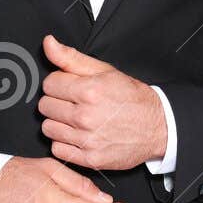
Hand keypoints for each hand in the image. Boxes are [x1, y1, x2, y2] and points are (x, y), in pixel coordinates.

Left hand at [38, 34, 167, 170]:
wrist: (157, 126)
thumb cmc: (132, 98)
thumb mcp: (105, 70)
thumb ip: (71, 58)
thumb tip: (48, 43)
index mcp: (89, 91)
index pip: (48, 84)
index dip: (59, 83)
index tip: (69, 86)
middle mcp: (86, 117)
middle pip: (45, 106)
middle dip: (57, 101)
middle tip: (74, 102)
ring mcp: (87, 140)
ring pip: (48, 128)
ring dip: (58, 122)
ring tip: (75, 119)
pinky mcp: (90, 159)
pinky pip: (57, 149)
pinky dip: (64, 142)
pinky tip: (78, 135)